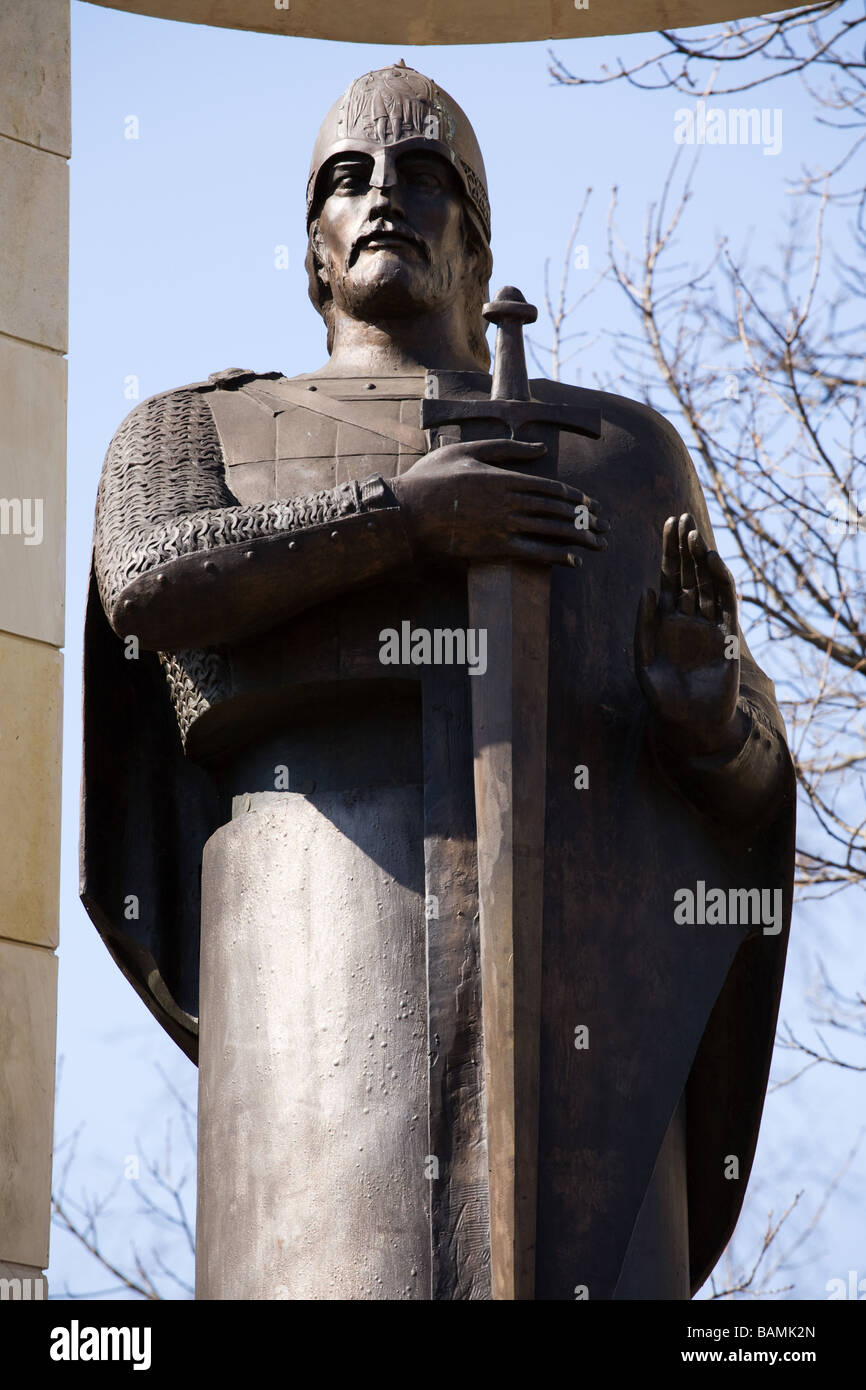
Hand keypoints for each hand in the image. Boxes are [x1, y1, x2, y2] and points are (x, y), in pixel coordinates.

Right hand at [390, 438, 606, 567]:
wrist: (408, 514)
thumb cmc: (432, 480)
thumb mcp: (467, 450)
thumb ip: (506, 448)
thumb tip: (539, 447)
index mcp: (506, 476)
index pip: (552, 487)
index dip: (575, 497)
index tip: (591, 505)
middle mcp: (512, 501)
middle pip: (559, 510)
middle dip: (585, 519)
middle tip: (605, 526)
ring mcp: (506, 526)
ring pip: (553, 532)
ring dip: (580, 538)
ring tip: (599, 544)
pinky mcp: (497, 548)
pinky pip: (535, 554)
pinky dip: (558, 558)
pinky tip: (574, 562)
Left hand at [635, 514, 742, 754]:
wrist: (690, 726)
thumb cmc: (663, 700)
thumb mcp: (643, 663)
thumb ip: (643, 627)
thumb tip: (648, 589)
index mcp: (665, 621)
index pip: (668, 577)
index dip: (669, 551)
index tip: (668, 523)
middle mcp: (688, 619)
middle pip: (688, 574)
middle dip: (685, 547)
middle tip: (683, 517)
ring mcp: (708, 626)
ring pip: (707, 584)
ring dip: (702, 559)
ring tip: (695, 535)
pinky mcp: (727, 637)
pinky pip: (725, 603)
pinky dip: (721, 582)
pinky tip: (712, 563)